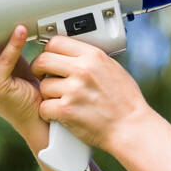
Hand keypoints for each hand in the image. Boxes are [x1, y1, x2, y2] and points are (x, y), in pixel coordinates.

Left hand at [29, 34, 148, 152]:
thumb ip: (91, 60)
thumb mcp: (113, 69)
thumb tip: (73, 54)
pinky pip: (44, 107)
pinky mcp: (67, 110)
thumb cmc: (126, 102)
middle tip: (42, 76)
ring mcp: (73, 90)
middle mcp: (82, 70)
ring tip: (60, 100)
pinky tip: (58, 114)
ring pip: (43, 86)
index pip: (56, 42)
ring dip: (48, 95)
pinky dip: (49, 113)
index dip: (49, 51)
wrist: (131, 127)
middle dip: (39, 69)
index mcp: (93, 56)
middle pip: (43, 60)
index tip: (49, 58)